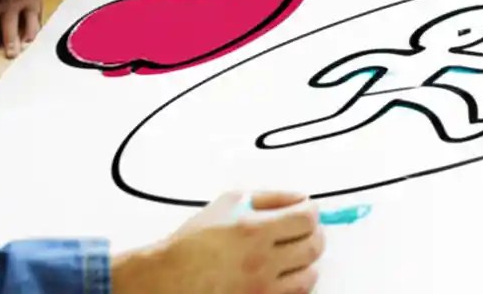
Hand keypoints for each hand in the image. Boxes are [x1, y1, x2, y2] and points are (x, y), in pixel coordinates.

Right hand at [112, 191, 324, 293]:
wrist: (168, 279)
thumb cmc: (195, 241)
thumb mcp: (230, 203)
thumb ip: (269, 198)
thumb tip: (299, 199)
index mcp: (254, 231)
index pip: (308, 218)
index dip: (310, 212)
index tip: (304, 212)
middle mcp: (261, 262)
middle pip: (314, 246)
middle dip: (311, 235)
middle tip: (300, 232)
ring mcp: (261, 289)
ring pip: (309, 276)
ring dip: (305, 263)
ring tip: (290, 256)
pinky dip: (293, 285)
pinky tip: (281, 275)